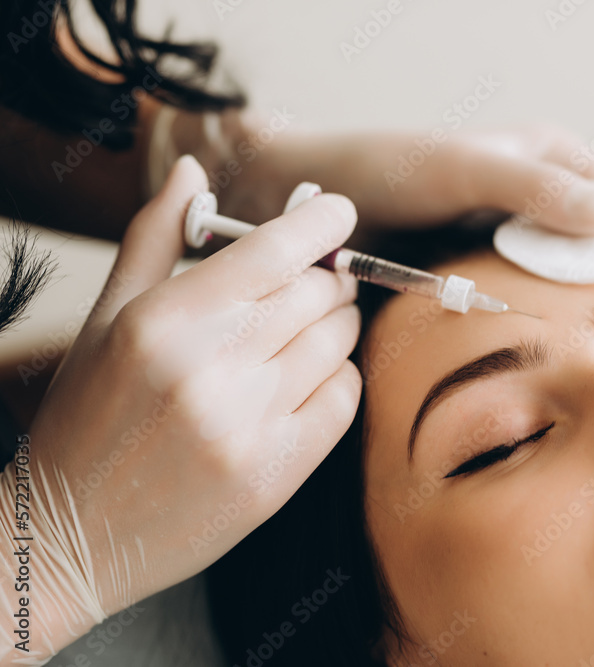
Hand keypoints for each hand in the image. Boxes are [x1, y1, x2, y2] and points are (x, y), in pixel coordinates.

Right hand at [0, 156, 361, 661]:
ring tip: (296, 338)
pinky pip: (344, 399)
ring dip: (332, 329)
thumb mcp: (108, 320)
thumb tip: (192, 170)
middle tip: (314, 282)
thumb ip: (155, 239)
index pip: (275, 250)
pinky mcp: (276, 474)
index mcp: (163, 322)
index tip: (337, 211)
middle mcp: (209, 370)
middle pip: (319, 293)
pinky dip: (336, 380)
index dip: (320, 221)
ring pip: (339, 343)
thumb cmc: (89, 417)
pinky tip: (302, 383)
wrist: (72, 535)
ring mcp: (247, 427)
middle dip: (327, 278)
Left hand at [167, 114, 593, 342]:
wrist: (299, 199)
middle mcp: (540, 205)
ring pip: (574, 293)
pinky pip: (529, 314)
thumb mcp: (462, 167)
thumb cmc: (380, 166)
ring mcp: (508, 247)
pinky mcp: (477, 279)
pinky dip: (554, 342)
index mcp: (553, 163)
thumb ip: (536, 188)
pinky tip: (571, 375)